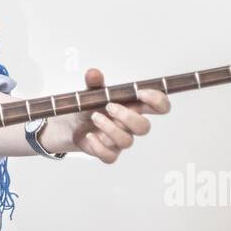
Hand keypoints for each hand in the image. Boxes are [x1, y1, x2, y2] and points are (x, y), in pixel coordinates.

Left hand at [41, 67, 171, 162]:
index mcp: (134, 107)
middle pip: (145, 127)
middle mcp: (130, 126)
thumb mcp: (91, 91)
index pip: (159, 106)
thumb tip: (93, 73)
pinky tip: (89, 136)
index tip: (140, 93)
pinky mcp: (108, 152)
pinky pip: (110, 156)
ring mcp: (119, 141)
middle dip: (128, 117)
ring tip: (94, 117)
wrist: (70, 125)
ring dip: (110, 128)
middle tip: (109, 106)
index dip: (157, 100)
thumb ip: (94, 82)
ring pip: (127, 141)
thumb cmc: (89, 107)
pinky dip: (99, 147)